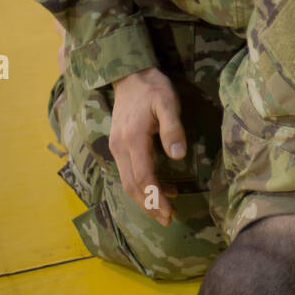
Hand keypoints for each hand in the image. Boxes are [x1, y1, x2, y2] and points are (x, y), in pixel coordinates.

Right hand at [110, 67, 186, 225]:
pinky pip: (129, 172)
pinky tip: (163, 188)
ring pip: (128, 182)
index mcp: (133, 139)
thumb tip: (178, 155)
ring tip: (165, 211)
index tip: (170, 211)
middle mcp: (120, 148)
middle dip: (149, 205)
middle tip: (168, 219)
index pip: (143, 177)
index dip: (156, 197)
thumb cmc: (152, 88)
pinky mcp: (119, 146)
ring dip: (145, 199)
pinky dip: (143, 186)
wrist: (129, 76)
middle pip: (132, 186)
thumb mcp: (168, 103)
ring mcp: (117, 148)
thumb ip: (173, 128)